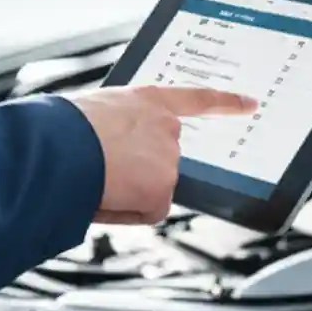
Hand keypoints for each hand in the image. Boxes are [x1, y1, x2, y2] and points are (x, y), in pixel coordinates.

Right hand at [67, 86, 257, 224]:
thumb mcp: (97, 110)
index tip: (251, 104)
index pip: (198, 99)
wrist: (60, 148)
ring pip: (152, 186)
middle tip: (104, 167)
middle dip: (139, 168)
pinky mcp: (162, 191)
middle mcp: (166, 128)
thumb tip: (119, 150)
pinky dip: (126, 211)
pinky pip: (146, 210)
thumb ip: (122, 124)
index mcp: (149, 99)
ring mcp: (168, 161)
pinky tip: (104, 196)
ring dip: (128, 189)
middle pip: (163, 158)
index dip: (227, 102)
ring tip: (95, 178)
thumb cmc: (64, 128)